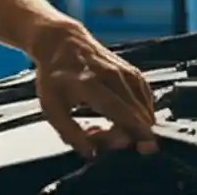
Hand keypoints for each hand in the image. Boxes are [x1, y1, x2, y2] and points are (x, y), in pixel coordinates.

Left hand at [31, 20, 157, 157]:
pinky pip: (146, 105)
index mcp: (91, 83)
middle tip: (99, 136)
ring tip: (105, 126)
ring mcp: (128, 73)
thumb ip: (70, 133)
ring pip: (144, 113)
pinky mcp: (136, 74)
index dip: (131, 135)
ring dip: (132, 127)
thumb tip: (91, 154)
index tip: (124, 147)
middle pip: (137, 117)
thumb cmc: (54, 76)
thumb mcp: (51, 106)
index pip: (123, 113)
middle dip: (125, 136)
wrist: (61, 42)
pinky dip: (137, 117)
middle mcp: (114, 76)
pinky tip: (119, 118)